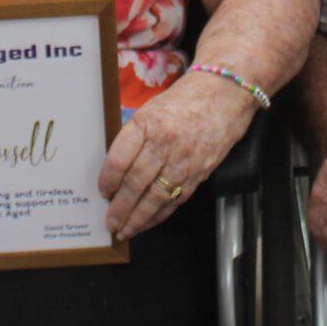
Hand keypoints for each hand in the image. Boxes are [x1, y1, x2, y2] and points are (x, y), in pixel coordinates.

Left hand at [98, 68, 252, 240]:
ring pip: (155, 197)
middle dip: (120, 207)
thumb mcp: (151, 110)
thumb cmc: (183, 100)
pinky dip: (159, 215)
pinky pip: (174, 200)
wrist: (223, 95)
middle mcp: (164, 143)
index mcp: (147, 124)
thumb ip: (134, 137)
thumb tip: (114, 170)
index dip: (107, 180)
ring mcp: (183, 161)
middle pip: (135, 182)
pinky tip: (147, 222)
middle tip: (109, 222)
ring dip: (137, 218)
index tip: (102, 191)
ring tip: (125, 231)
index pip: (120, 159)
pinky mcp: (199, 174)